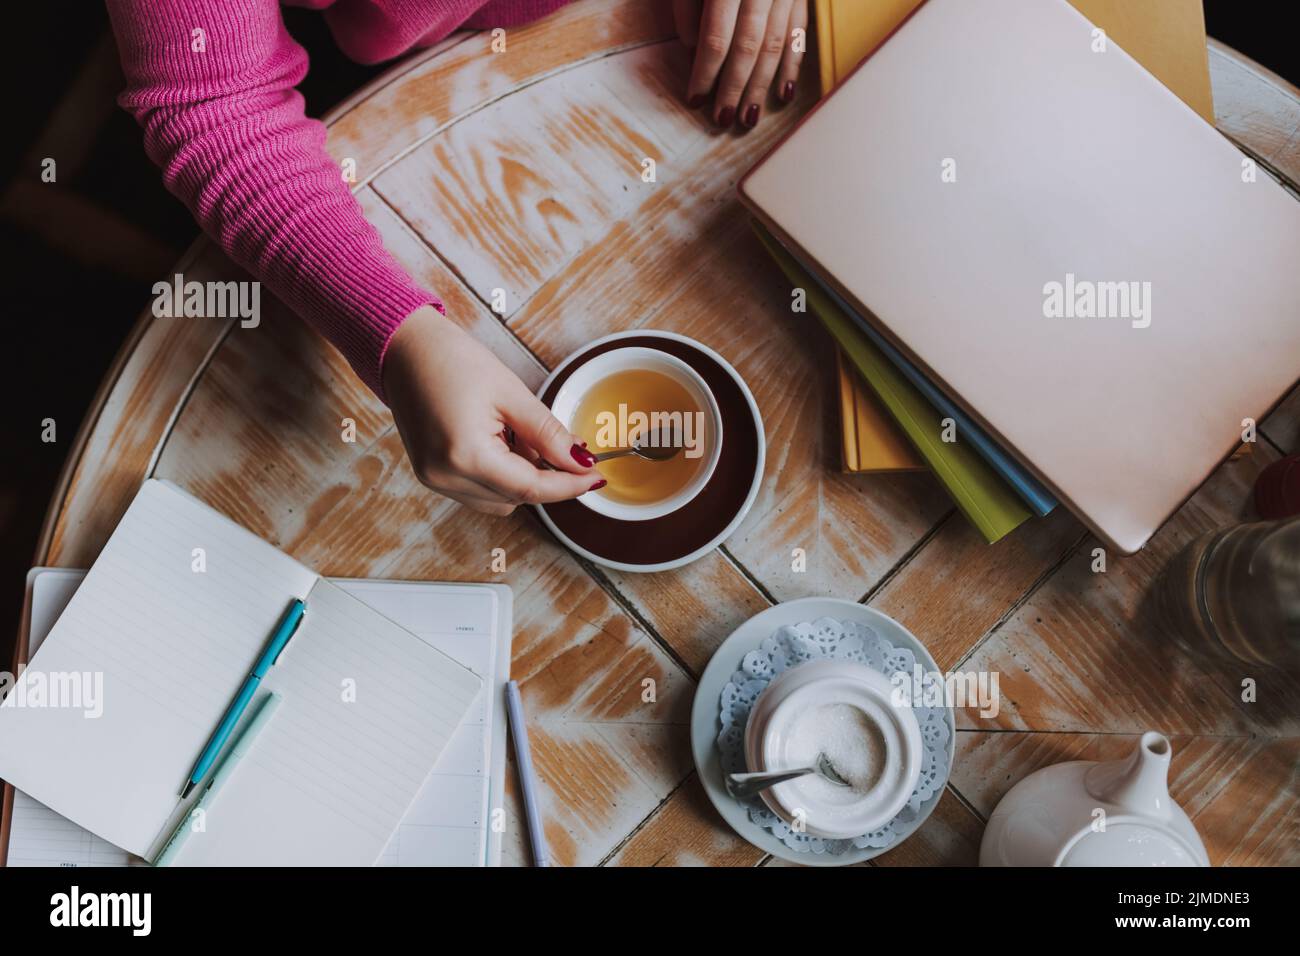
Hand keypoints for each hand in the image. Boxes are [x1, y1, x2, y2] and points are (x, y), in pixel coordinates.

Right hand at [383, 306, 602, 514]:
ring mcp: (435, 480)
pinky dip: (500, 476)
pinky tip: (500, 443)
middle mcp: (446, 477)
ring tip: (517, 434)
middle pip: (517, 499)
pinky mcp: (431, 476)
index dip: (568, 485)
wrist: (403, 349)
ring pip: (499, 501)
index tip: (594, 477)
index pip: (531, 488)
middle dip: (546, 478)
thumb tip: (580, 461)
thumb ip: (549, 434)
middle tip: (561, 445)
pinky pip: (479, 492)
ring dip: (521, 479)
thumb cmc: (451, 360)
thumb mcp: (511, 394)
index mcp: (465, 456)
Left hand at [675, 0, 807, 128]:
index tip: (695, 100)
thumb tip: (694, 56)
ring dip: (761, 86)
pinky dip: (792, 66)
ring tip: (750, 117)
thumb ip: (688, 12)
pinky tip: (784, 94)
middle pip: (748, 47)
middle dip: (734, 88)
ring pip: (774, 45)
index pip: (716, 38)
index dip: (705, 73)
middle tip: (724, 119)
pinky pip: (798, 34)